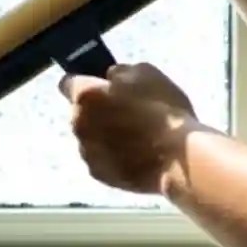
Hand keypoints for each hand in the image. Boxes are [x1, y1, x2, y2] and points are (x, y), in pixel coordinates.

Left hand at [60, 63, 204, 194]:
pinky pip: (100, 159)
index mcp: (85, 96)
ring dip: (104, 135)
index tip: (99, 86)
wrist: (178, 159)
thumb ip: (120, 72)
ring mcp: (86, 151)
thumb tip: (110, 77)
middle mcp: (77, 124)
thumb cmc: (163, 111)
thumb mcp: (146, 74)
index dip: (85, 82)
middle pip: (81, 112)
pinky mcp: (98, 173)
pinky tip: (136, 156)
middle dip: (98, 111)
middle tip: (127, 113)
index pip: (68, 83)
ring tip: (136, 137)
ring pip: (90, 137)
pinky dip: (112, 157)